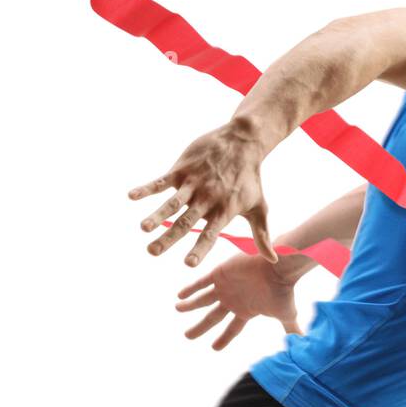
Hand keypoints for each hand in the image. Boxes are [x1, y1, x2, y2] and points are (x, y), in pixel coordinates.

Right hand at [128, 119, 277, 267]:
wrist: (244, 141)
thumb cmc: (251, 178)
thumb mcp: (259, 207)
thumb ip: (261, 236)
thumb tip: (274, 261)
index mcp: (223, 212)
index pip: (210, 235)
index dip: (200, 249)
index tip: (188, 264)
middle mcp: (207, 199)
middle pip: (186, 223)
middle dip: (169, 238)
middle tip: (151, 252)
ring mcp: (194, 183)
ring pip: (172, 203)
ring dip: (157, 215)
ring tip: (143, 228)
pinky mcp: (183, 169)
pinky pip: (162, 181)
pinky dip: (147, 188)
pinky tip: (131, 196)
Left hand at [175, 251, 303, 349]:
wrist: (280, 267)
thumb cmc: (283, 291)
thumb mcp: (286, 314)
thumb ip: (291, 329)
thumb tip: (302, 342)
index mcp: (246, 310)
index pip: (232, 329)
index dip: (223, 339)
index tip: (214, 348)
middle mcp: (234, 299)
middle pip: (212, 317)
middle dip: (200, 327)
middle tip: (187, 336)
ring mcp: (226, 286)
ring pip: (203, 299)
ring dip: (189, 305)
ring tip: (178, 308)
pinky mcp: (220, 273)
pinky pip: (201, 282)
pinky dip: (190, 289)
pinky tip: (180, 295)